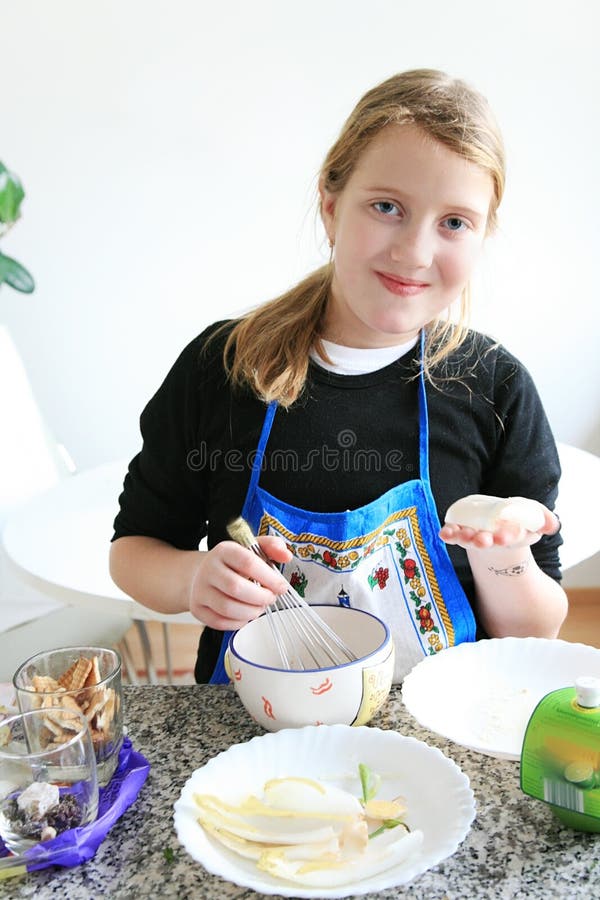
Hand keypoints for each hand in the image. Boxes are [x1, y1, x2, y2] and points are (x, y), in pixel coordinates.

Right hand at [188, 536, 291, 629]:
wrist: (203, 573)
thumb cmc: (234, 564)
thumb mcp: (252, 548)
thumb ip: (272, 547)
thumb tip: (286, 556)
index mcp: (224, 550)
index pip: (247, 562)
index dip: (269, 577)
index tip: (282, 587)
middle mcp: (208, 569)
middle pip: (236, 587)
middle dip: (260, 597)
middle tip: (271, 598)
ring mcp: (200, 590)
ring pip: (227, 608)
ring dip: (251, 612)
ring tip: (260, 607)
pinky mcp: (197, 608)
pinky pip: (220, 622)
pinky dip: (238, 622)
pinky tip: (246, 615)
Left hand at [439, 503, 559, 550]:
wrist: (496, 531)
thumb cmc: (516, 522)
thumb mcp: (534, 518)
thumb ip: (545, 519)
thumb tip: (551, 525)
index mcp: (510, 535)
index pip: (511, 535)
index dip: (508, 536)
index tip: (504, 536)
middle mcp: (491, 539)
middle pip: (488, 541)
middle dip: (485, 541)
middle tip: (484, 540)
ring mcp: (474, 537)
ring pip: (468, 540)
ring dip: (466, 538)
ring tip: (463, 535)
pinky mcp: (460, 533)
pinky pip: (452, 535)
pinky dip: (449, 535)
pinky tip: (444, 533)